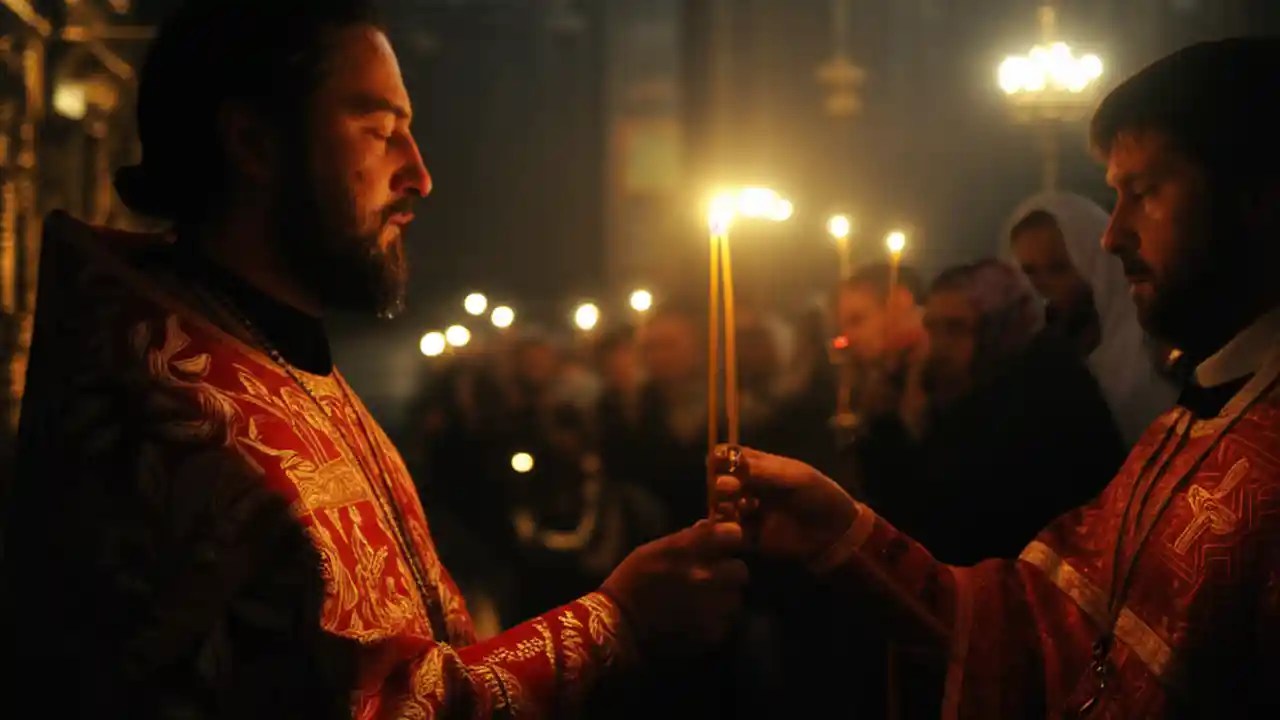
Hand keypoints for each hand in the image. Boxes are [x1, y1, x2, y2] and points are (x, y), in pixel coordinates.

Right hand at [600, 519, 746, 654]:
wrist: (619, 627)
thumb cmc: (631, 582)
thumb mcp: (652, 550)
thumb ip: (685, 538)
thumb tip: (709, 526)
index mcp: (689, 552)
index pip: (733, 535)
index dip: (729, 539)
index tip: (723, 545)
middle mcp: (706, 578)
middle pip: (740, 570)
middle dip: (728, 573)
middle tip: (712, 579)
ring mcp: (711, 608)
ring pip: (735, 599)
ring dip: (723, 599)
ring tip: (703, 603)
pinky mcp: (712, 633)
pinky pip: (725, 623)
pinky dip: (715, 622)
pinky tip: (697, 621)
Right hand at [711, 446, 857, 566]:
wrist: (835, 533)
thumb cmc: (818, 496)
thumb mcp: (793, 478)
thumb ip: (760, 472)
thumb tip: (724, 473)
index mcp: (759, 466)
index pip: (729, 456)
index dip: (722, 459)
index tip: (723, 464)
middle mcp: (748, 487)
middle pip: (720, 481)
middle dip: (720, 485)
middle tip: (729, 489)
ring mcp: (747, 511)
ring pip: (721, 507)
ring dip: (722, 507)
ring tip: (735, 510)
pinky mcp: (750, 537)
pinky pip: (729, 533)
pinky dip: (727, 530)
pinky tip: (736, 529)